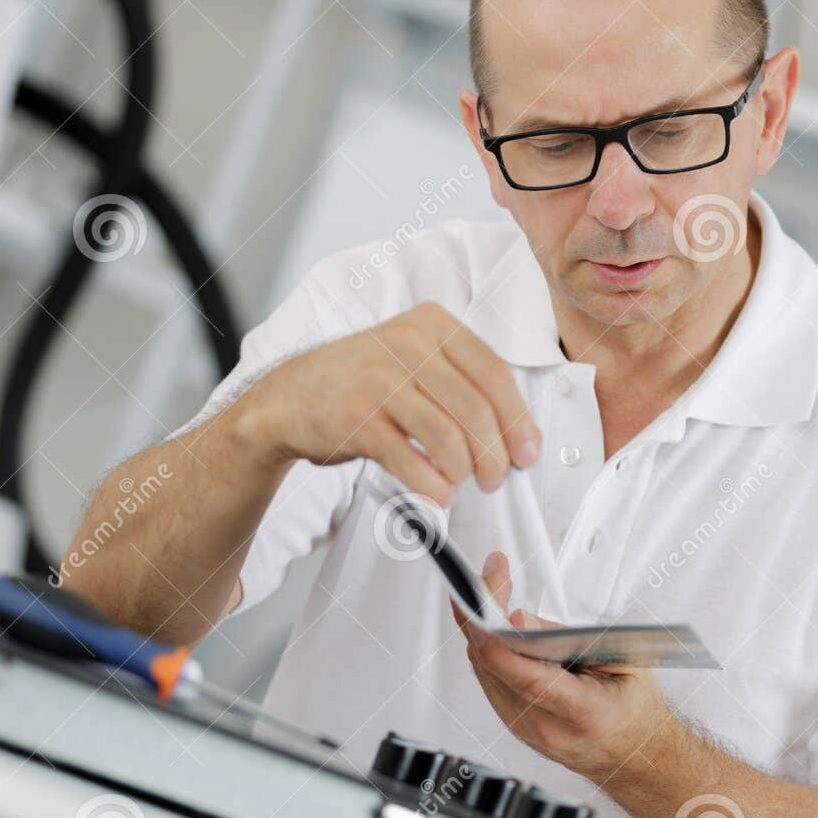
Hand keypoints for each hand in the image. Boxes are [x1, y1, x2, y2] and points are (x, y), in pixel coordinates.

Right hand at [243, 302, 539, 505]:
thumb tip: (515, 433)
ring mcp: (380, 380)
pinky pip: (410, 460)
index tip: (527, 451)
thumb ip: (461, 381)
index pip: (494, 374)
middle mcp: (407, 344)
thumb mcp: (413, 357)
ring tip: (462, 485)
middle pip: (476, 409)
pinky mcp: (357, 418)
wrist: (289, 397)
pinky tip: (437, 493)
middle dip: (495, 454)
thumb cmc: (362, 383)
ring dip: (464, 472)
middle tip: (496, 478)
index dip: (519, 419)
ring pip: (448, 436)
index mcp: (432, 324)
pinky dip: (432, 485)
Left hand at [454, 551, 673, 782]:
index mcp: (583, 714)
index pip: (530, 680)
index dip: (500, 644)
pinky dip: (488, 647)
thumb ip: (576, 641)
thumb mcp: (626, 665)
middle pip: (496, 668)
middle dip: (486, 614)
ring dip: (482, 626)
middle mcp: (546, 727)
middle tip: (493, 575)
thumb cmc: (634, 713)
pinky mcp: (513, 723)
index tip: (485, 613)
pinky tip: (495, 621)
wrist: (634, 756)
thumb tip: (524, 622)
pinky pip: (489, 680)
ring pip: (485, 671)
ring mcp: (525, 729)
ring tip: (494, 589)